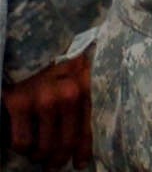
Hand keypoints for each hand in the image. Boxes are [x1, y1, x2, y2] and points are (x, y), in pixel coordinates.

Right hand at [2, 52, 90, 168]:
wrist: (34, 40)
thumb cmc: (57, 60)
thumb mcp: (77, 76)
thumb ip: (78, 102)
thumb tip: (79, 138)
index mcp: (82, 92)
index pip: (85, 130)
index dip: (82, 152)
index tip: (79, 164)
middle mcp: (66, 98)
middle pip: (65, 143)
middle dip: (58, 159)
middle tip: (51, 165)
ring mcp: (42, 102)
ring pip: (43, 147)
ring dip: (38, 156)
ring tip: (35, 155)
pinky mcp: (18, 103)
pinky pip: (21, 141)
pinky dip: (21, 148)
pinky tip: (21, 143)